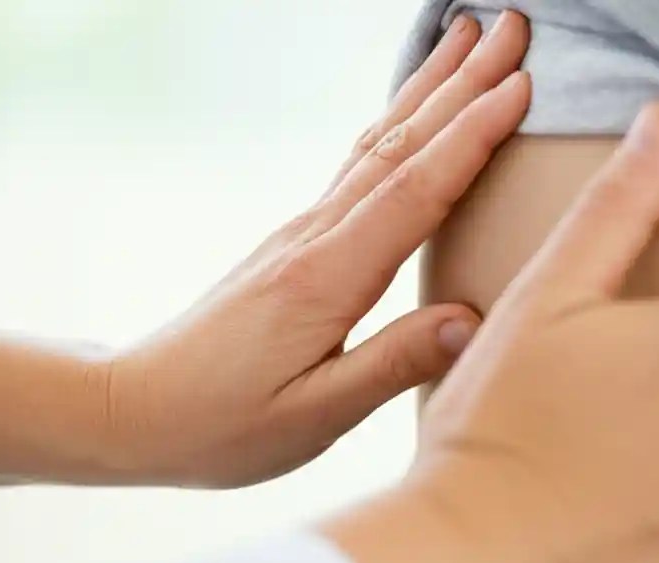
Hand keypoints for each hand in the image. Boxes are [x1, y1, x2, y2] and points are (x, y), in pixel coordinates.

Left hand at [97, 12, 531, 486]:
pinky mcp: (295, 244)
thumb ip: (393, 364)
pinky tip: (410, 111)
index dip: (472, 136)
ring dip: (428, 89)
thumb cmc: (222, 426)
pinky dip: (395, 123)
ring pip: (376, 143)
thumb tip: (473, 318)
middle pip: (400, 145)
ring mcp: (301, 234)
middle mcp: (314, 239)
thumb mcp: (313, 416)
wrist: (136, 410)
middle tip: (513, 27)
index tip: (522, 85)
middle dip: (461, 83)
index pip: (415, 191)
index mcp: (326, 278)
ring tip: (467, 37)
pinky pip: (357, 165)